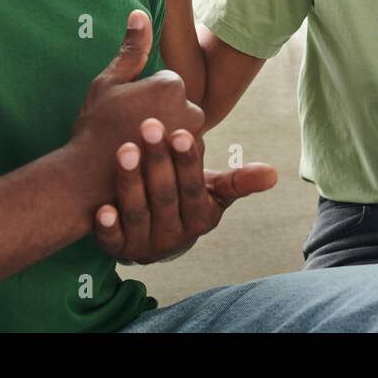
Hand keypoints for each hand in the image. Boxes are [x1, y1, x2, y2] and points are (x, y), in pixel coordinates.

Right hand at [68, 10, 205, 200]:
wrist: (87, 179)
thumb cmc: (94, 127)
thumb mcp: (108, 83)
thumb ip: (131, 49)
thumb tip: (140, 13)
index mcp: (171, 85)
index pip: (167, 82)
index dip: (144, 96)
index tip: (127, 112)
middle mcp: (190, 109)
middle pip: (180, 104)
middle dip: (161, 116)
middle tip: (132, 130)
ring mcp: (192, 140)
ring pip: (184, 129)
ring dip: (167, 137)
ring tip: (138, 147)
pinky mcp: (190, 166)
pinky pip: (185, 156)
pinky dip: (171, 160)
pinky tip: (149, 164)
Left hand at [93, 118, 276, 264]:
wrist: (149, 234)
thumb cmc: (182, 199)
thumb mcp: (211, 191)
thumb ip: (237, 181)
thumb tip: (274, 173)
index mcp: (199, 218)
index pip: (194, 188)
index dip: (188, 163)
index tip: (181, 133)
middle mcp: (174, 236)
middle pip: (166, 197)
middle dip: (157, 162)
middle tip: (148, 126)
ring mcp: (144, 245)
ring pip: (139, 213)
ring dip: (131, 183)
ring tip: (124, 149)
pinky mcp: (117, 251)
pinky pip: (112, 241)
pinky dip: (109, 225)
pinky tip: (103, 206)